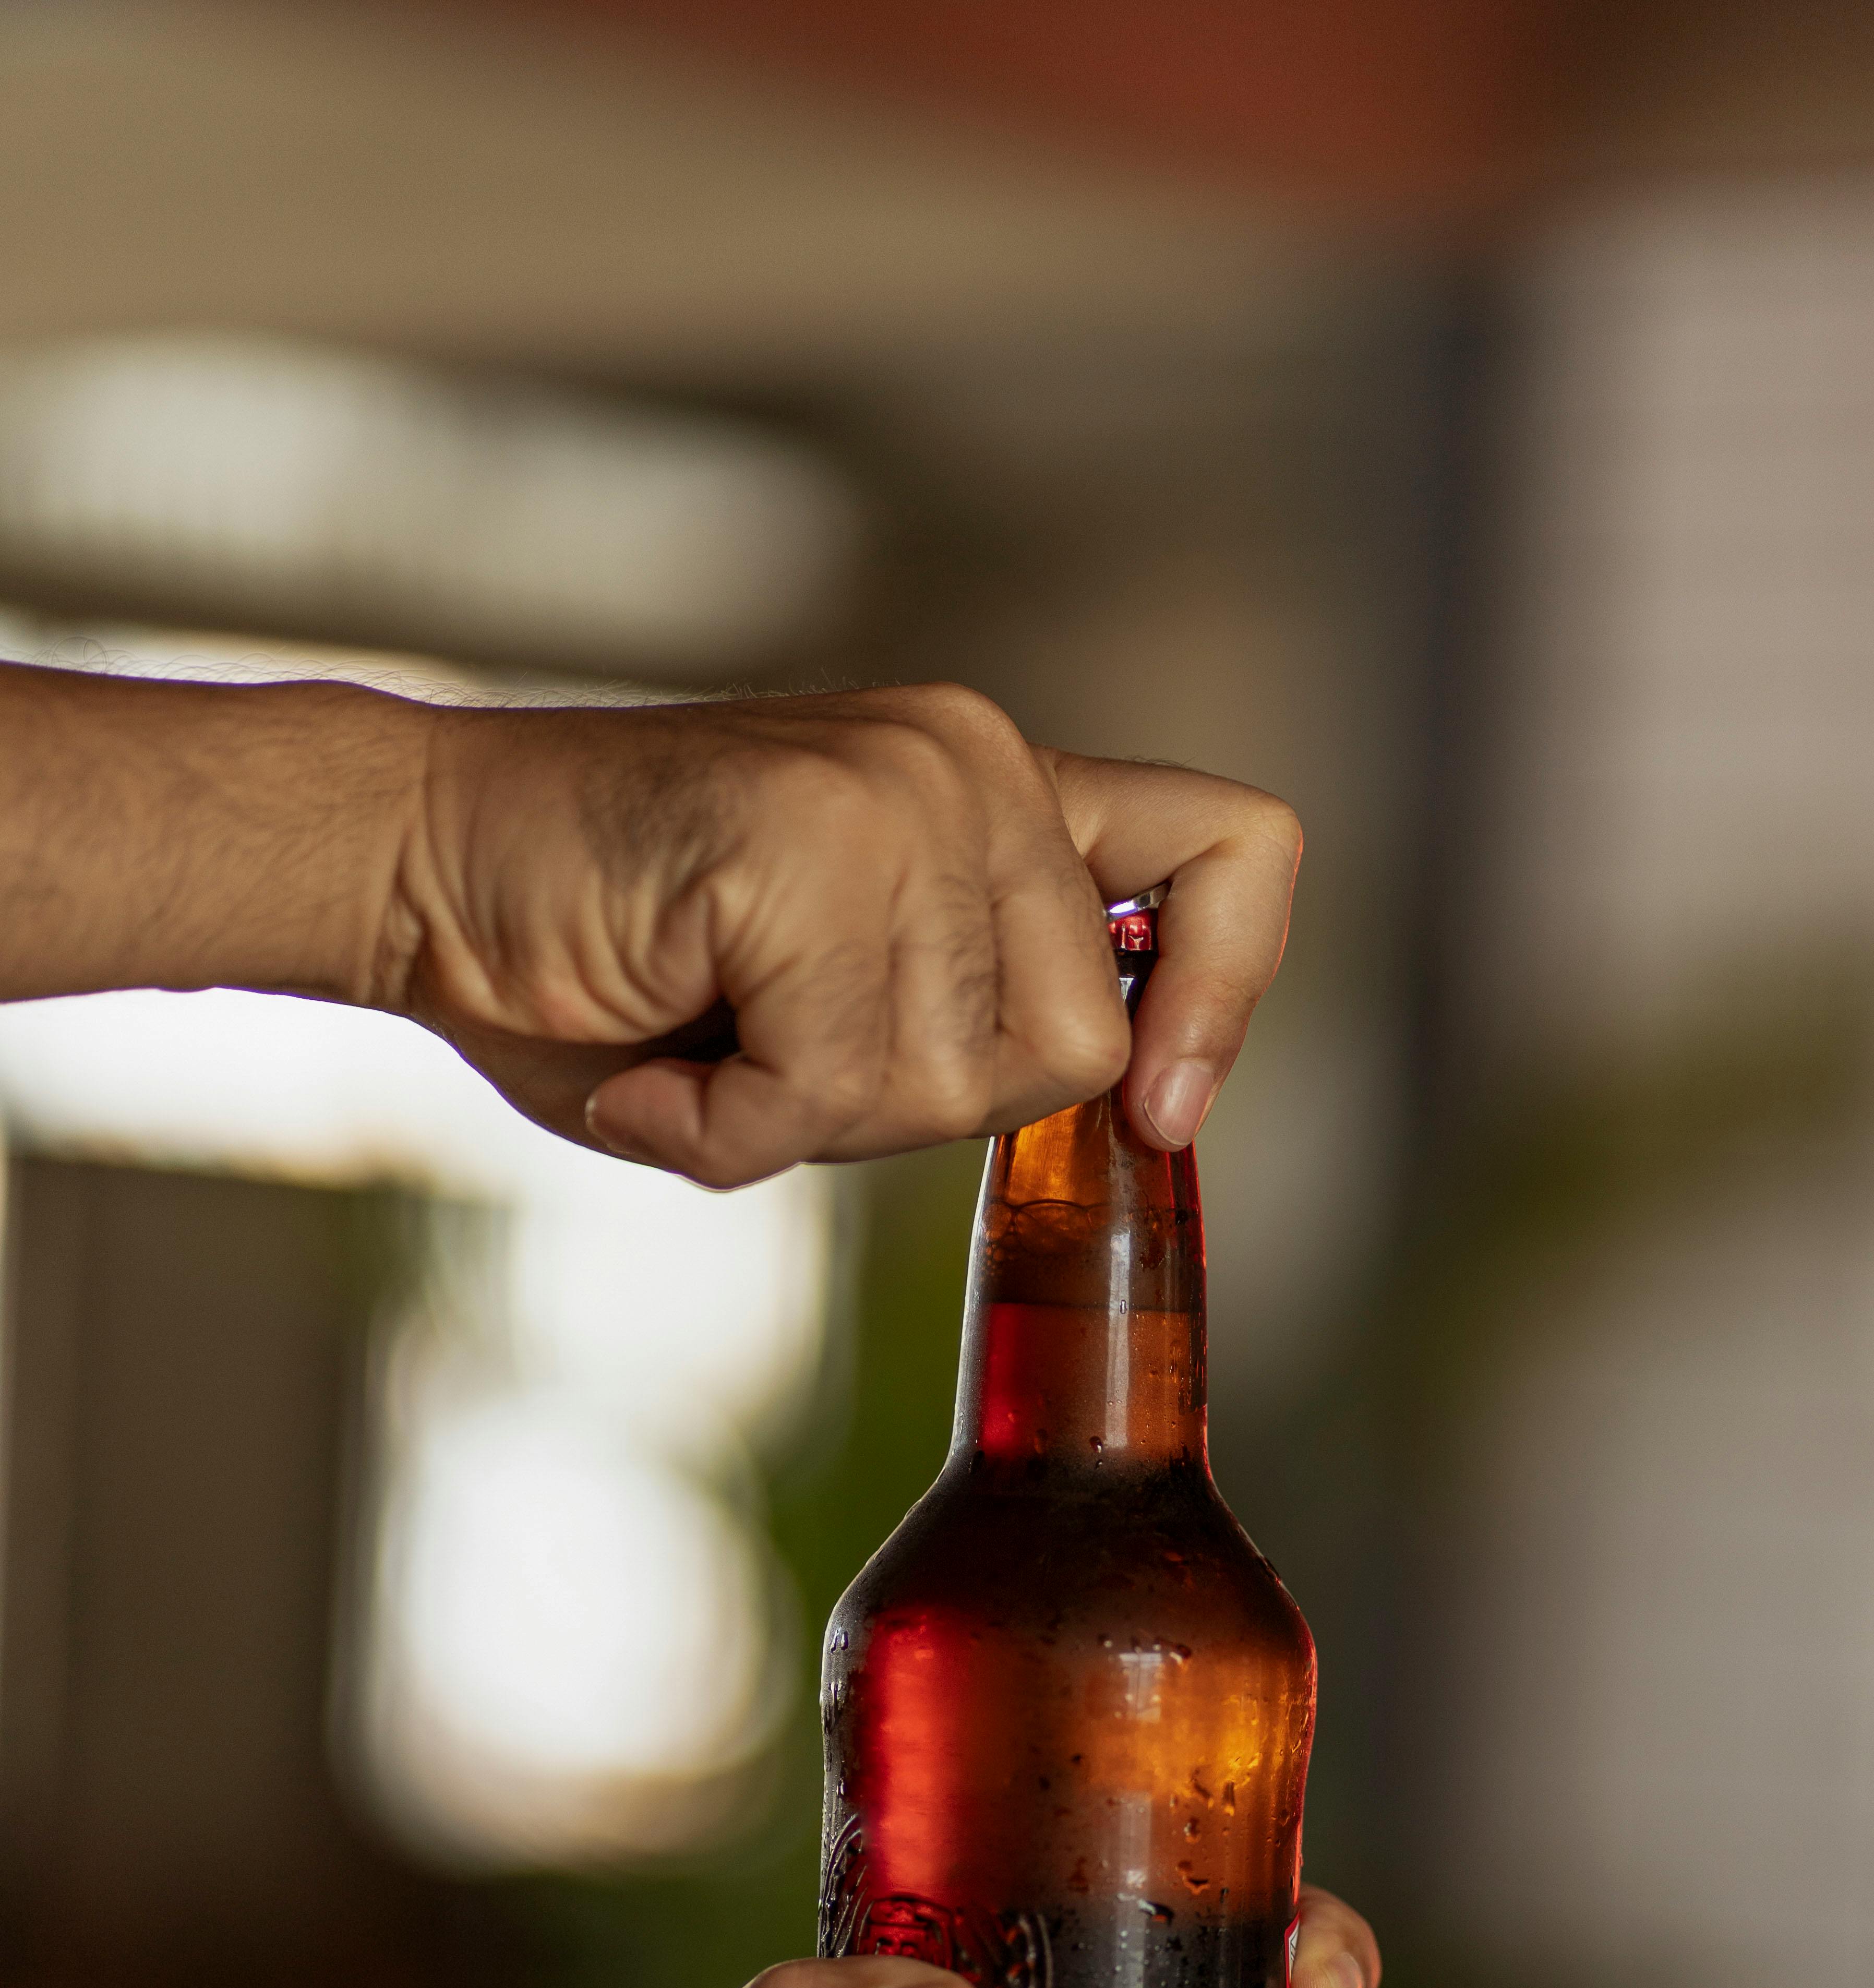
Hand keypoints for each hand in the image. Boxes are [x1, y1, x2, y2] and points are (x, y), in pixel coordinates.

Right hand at [390, 684, 1301, 1189]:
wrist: (426, 871)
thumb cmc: (622, 966)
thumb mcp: (848, 995)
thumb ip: (977, 1022)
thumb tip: (1141, 1096)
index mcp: (1001, 787)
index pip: (1236, 851)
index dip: (1230, 993)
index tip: (1162, 1107)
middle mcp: (973, 763)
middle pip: (1075, 1047)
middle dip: (918, 1106)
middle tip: (773, 1048)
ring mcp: (895, 791)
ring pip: (952, 1083)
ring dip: (808, 1115)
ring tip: (700, 1031)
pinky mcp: (805, 843)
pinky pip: (827, 1086)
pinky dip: (728, 1126)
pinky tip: (654, 1054)